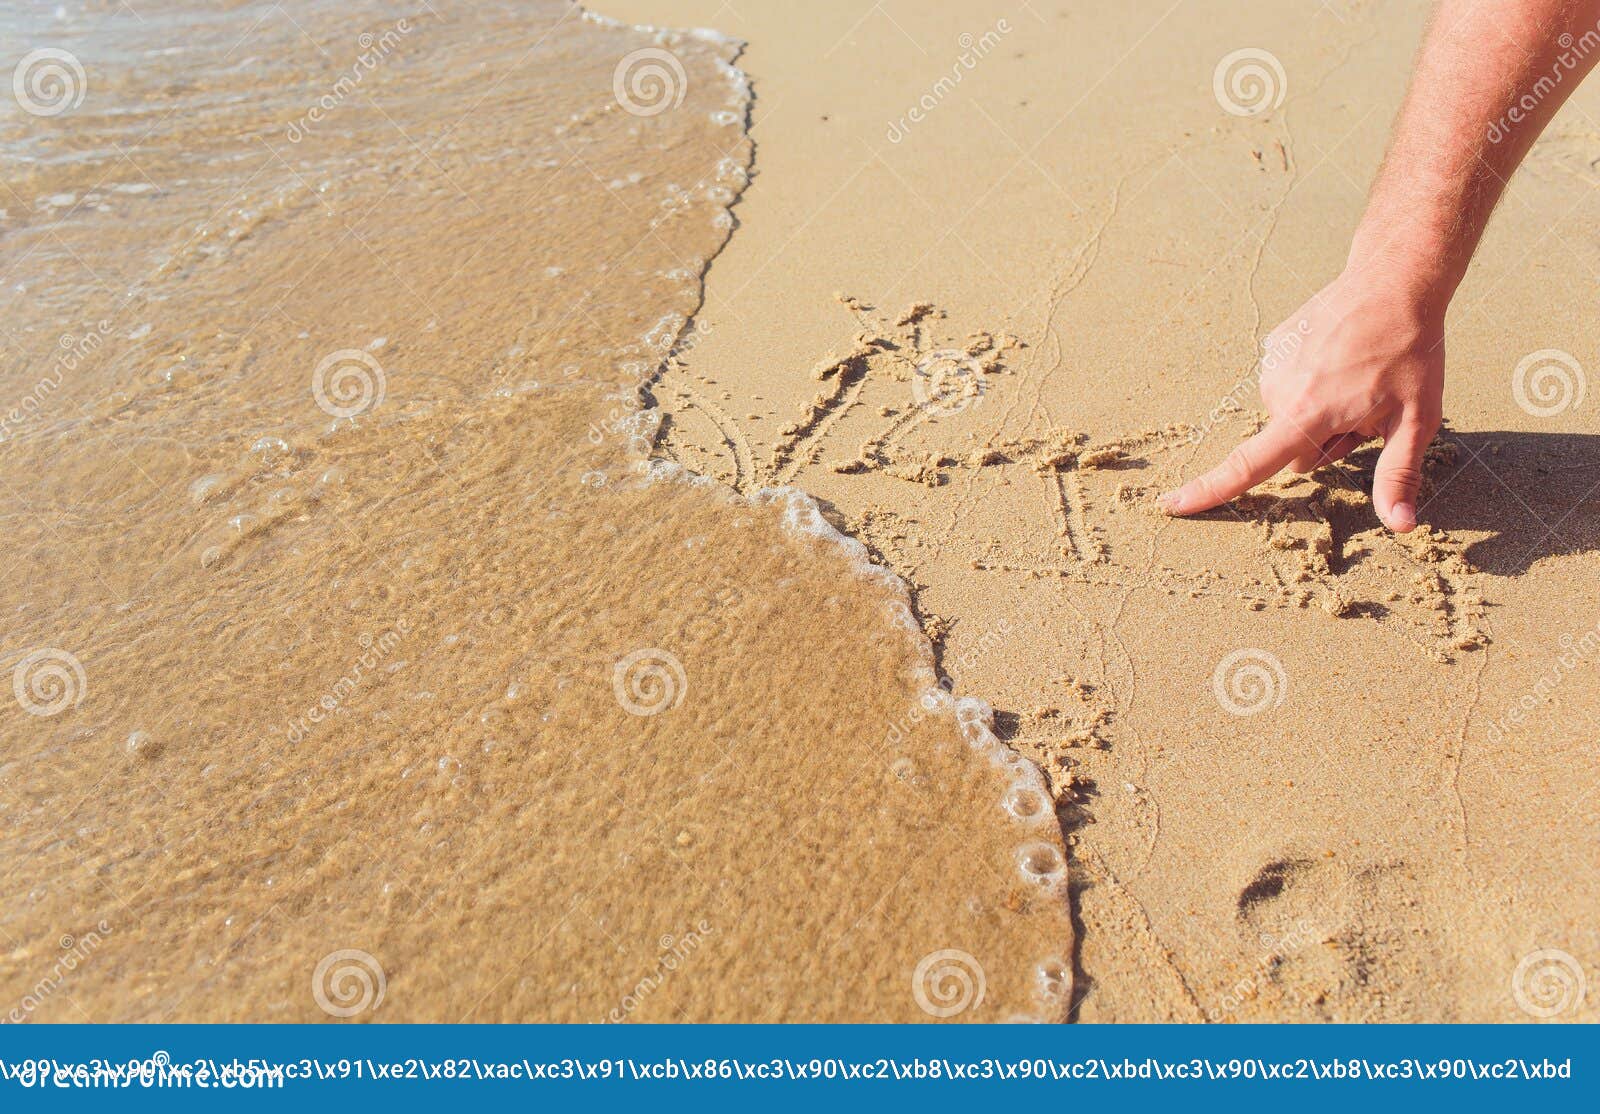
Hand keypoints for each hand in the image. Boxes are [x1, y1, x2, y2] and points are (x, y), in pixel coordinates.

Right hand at [1160, 266, 1445, 531]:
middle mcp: (1278, 392)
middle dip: (1326, 441)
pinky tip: (1344, 357)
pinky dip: (1315, 380)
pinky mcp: (1275, 343)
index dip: (1210, 491)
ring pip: (1292, 414)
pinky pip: (1290, 382)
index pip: (1248, 466)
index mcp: (1306, 416)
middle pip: (1293, 447)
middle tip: (1369, 410)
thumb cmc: (1411, 351)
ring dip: (1321, 410)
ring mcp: (1274, 365)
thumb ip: (1398, 475)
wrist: (1393, 281)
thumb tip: (1400, 524)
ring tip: (1360, 378)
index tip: (1172, 505)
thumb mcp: (1417, 419)